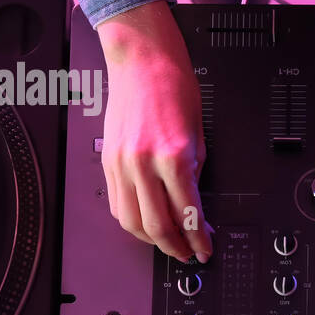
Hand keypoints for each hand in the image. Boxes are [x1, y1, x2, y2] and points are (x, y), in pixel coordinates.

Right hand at [96, 0, 212, 262]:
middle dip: (175, 247)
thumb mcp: (199, 136)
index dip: (198, 239)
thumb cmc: (175, 88)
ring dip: (151, 238)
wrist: (143, 61)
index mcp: (174, 157)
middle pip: (157, 226)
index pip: (188, 214)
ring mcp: (122, 163)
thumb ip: (194, 174)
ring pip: (131, 220)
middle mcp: (144, 163)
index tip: (206, 249)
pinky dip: (132, 219)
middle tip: (188, 253)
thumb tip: (194, 206)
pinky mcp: (108, 161)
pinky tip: (146, 221)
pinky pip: (116, 203)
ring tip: (168, 242)